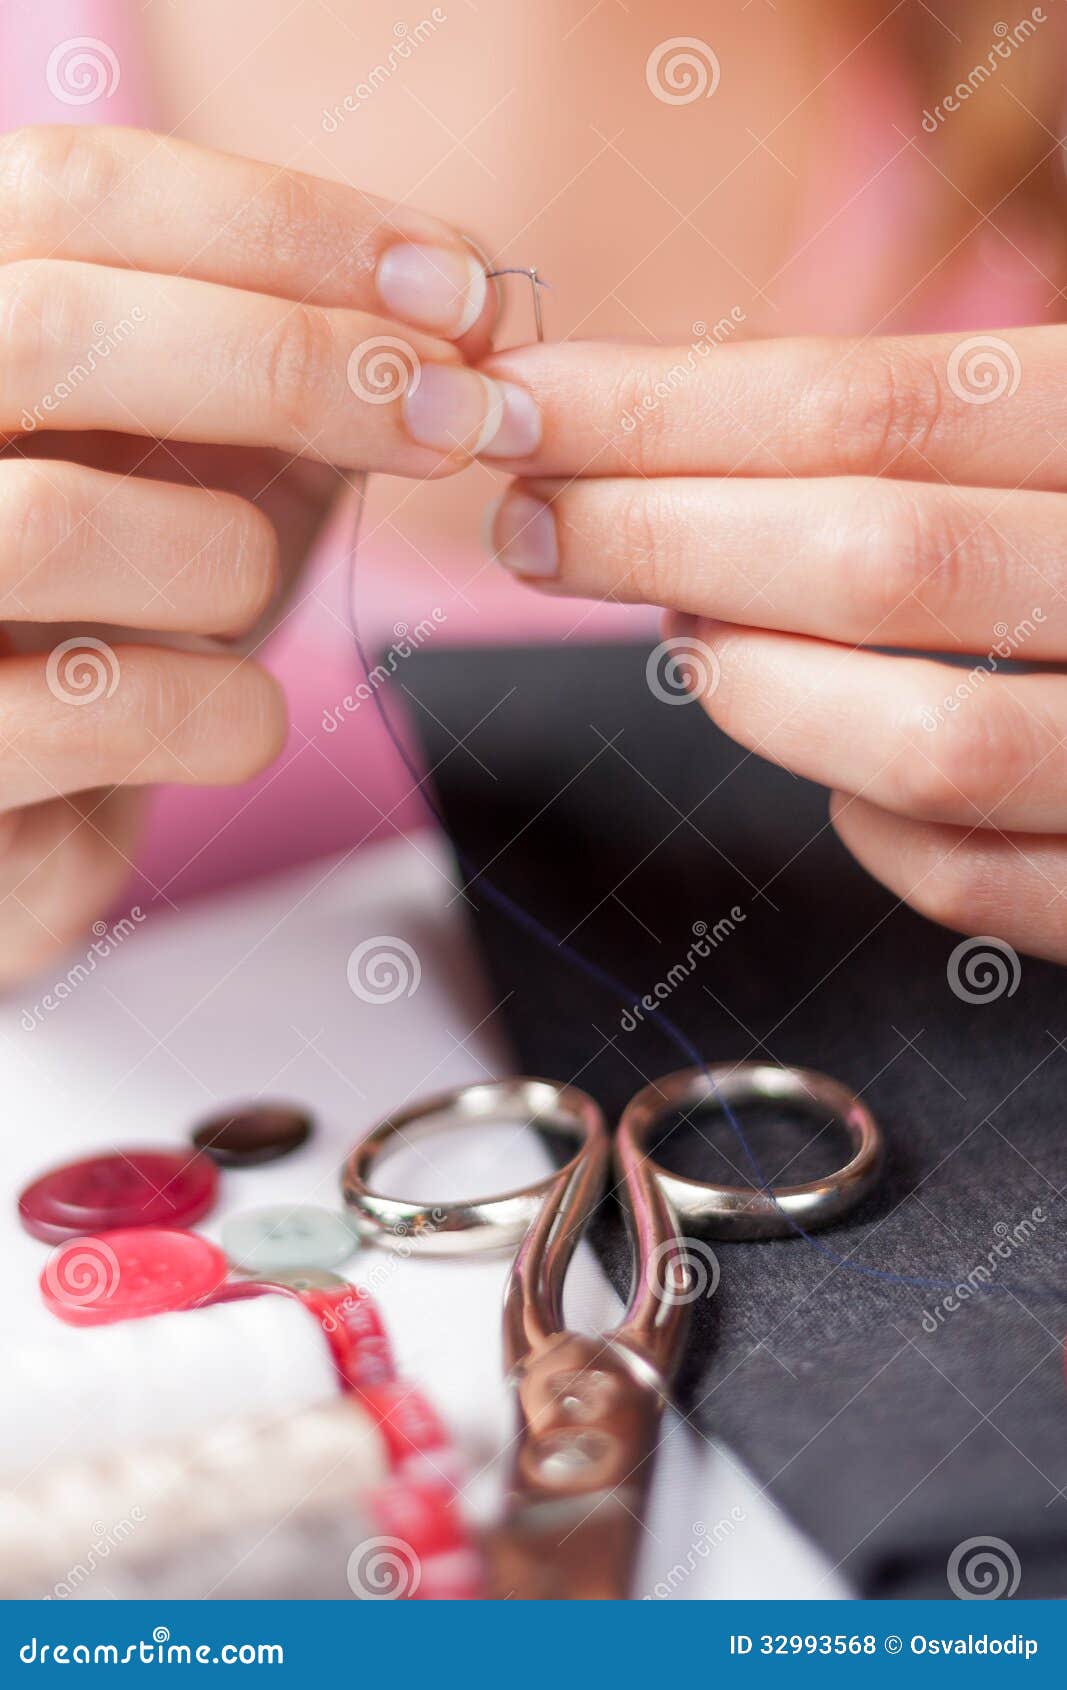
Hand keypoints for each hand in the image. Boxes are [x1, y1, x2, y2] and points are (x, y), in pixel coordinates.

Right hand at [0, 125, 534, 982]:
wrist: (33, 803)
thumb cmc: (124, 608)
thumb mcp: (209, 460)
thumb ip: (301, 369)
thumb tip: (467, 295)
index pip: (72, 193)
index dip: (282, 223)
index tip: (458, 280)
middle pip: (51, 330)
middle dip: (294, 363)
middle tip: (459, 414)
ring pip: (55, 525)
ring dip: (231, 561)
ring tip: (243, 596)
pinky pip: (103, 714)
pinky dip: (231, 716)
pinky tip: (236, 719)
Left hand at [479, 330, 1066, 964]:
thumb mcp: (1058, 434)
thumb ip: (918, 434)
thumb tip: (665, 437)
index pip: (880, 407)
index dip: (677, 413)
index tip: (532, 409)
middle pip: (878, 558)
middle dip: (661, 537)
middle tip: (538, 524)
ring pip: (924, 741)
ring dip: (756, 688)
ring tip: (686, 640)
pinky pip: (971, 879)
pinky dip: (865, 828)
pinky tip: (831, 767)